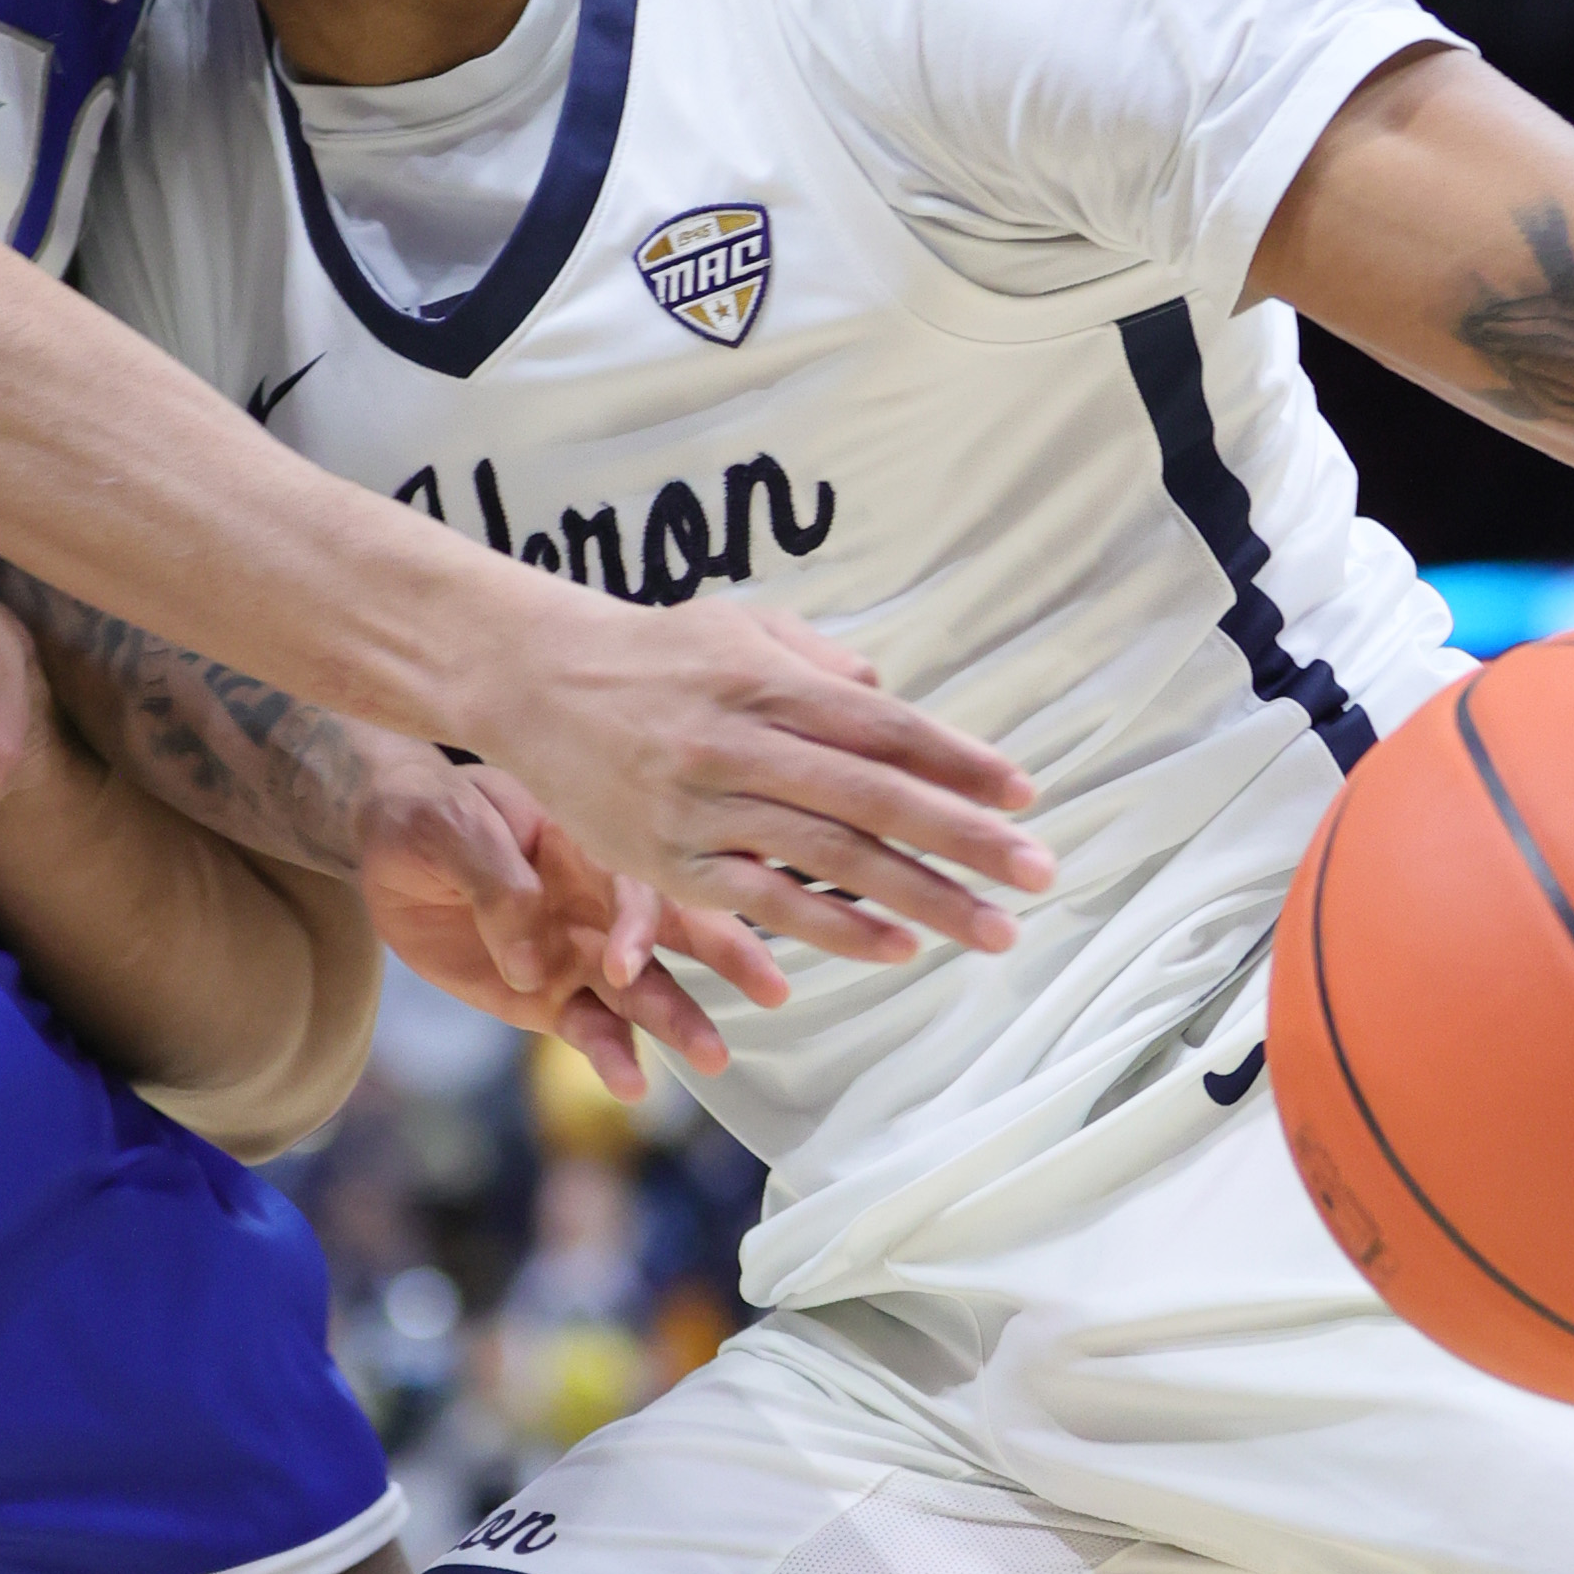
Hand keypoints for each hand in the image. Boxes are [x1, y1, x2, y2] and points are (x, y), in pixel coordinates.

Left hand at [357, 762, 793, 1100]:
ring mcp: (579, 950)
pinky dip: (613, 1057)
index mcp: (586, 839)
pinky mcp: (548, 996)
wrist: (389, 841)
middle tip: (774, 991)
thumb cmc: (427, 813)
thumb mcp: (447, 827)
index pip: (633, 876)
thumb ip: (493, 880)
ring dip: (680, 1020)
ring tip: (714, 1057)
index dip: (639, 918)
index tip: (627, 960)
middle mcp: (598, 897)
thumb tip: (532, 961)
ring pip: (644, 989)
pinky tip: (632, 1085)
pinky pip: (591, 1030)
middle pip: (676, 926)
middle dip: (727, 955)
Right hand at [451, 594, 1051, 968]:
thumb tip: (888, 696)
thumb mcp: (737, 625)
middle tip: (1040, 873)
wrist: (533, 677)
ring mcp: (706, 805)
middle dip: (964, 839)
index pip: (883, 727)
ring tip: (992, 929)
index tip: (1023, 795)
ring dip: (920, 897)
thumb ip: (817, 661)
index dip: (957, 762)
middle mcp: (743, 741)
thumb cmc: (651, 650)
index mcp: (768, 678)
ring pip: (830, 858)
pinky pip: (762, 900)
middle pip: (873, 798)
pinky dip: (831, 927)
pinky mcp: (671, 858)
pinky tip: (892, 948)